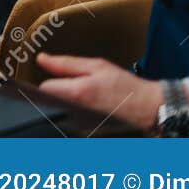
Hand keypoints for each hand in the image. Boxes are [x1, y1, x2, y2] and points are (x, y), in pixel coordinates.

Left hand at [35, 54, 164, 131]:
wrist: (146, 108)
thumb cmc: (124, 86)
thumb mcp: (96, 66)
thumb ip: (66, 63)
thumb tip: (42, 59)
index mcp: (76, 93)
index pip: (44, 88)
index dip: (48, 78)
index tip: (54, 73)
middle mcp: (74, 112)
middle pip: (49, 100)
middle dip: (55, 89)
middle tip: (70, 82)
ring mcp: (79, 124)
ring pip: (59, 108)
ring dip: (63, 99)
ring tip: (82, 93)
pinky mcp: (84, 129)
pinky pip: (69, 116)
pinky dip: (73, 108)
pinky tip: (87, 103)